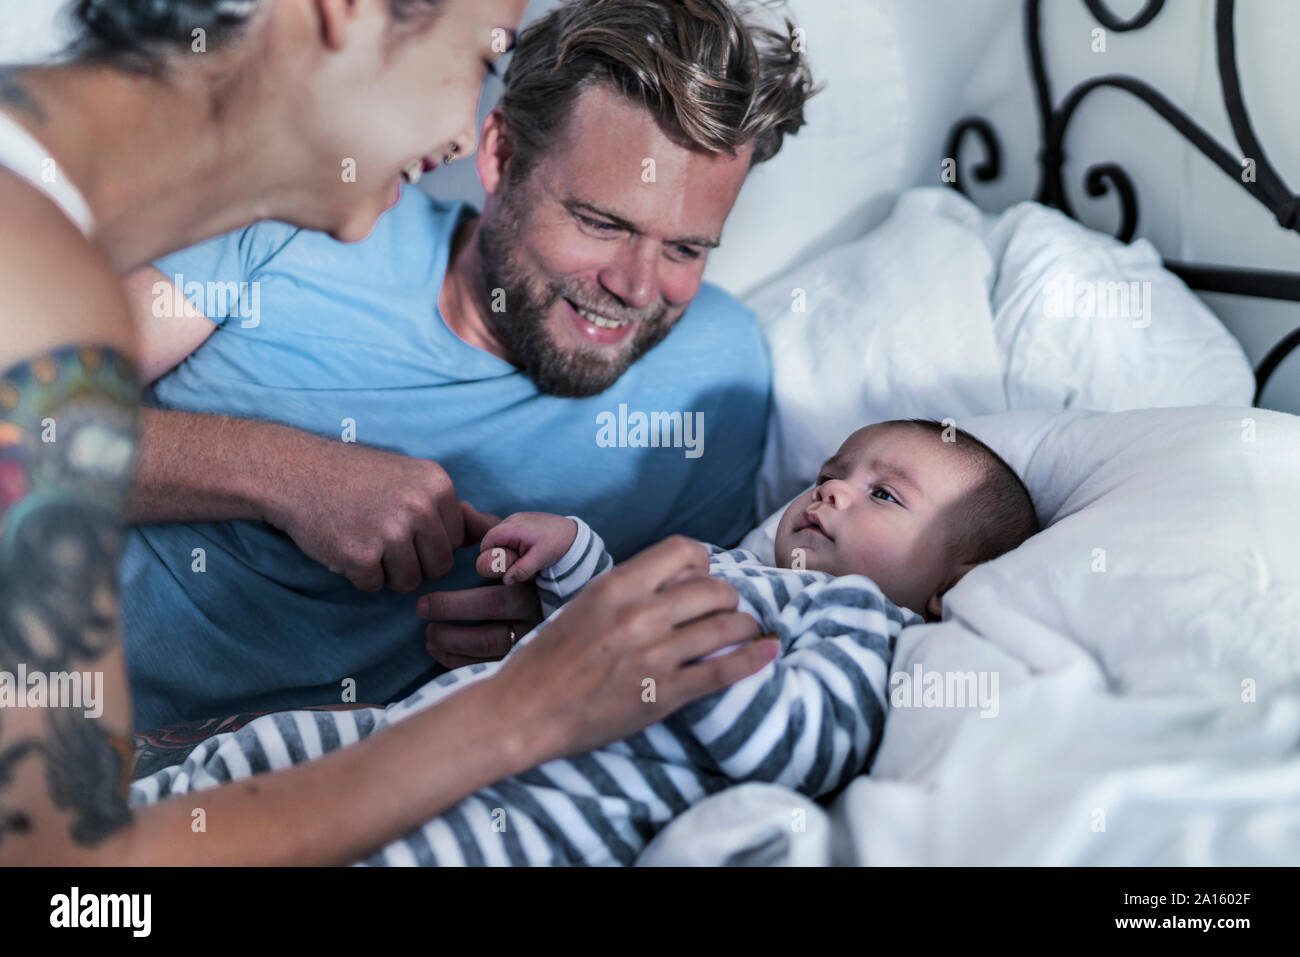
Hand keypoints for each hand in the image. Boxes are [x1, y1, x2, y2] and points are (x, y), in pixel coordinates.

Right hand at [263, 440, 464, 593]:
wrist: (296, 472)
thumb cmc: (356, 477)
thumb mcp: (410, 477)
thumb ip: (450, 507)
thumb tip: (491, 530)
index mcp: (437, 485)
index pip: (456, 540)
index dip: (429, 542)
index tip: (403, 526)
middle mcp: (419, 507)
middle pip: (439, 566)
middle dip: (414, 563)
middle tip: (383, 540)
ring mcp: (390, 532)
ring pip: (409, 581)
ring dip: (387, 572)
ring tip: (365, 541)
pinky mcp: (360, 556)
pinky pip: (374, 586)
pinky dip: (359, 575)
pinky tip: (346, 546)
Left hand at [419, 504, 543, 667]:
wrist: (562, 590)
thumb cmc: (528, 559)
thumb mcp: (514, 538)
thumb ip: (488, 526)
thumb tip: (462, 510)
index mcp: (531, 570)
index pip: (514, 566)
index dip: (495, 562)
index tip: (470, 565)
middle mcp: (534, 603)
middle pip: (497, 604)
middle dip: (455, 606)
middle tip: (422, 605)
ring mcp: (529, 632)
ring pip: (492, 639)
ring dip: (454, 638)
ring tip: (427, 632)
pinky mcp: (518, 654)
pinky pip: (487, 662)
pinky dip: (457, 658)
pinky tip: (434, 648)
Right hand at [474, 512, 577, 584]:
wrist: (574, 533)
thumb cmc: (557, 545)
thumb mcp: (540, 560)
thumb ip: (522, 570)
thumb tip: (505, 580)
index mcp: (514, 527)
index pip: (488, 541)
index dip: (489, 556)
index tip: (500, 567)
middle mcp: (513, 519)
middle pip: (492, 538)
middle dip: (498, 553)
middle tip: (514, 563)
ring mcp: (518, 518)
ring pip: (501, 536)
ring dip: (507, 548)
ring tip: (523, 556)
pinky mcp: (523, 520)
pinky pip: (510, 532)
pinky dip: (514, 542)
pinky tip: (528, 549)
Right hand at [486, 535, 779, 762]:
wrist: (524, 712)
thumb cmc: (548, 660)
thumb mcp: (583, 606)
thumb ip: (628, 591)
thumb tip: (675, 581)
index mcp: (616, 586)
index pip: (683, 550)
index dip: (702, 562)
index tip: (702, 576)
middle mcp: (640, 614)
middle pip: (714, 588)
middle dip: (727, 597)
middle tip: (724, 610)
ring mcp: (655, 654)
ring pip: (727, 625)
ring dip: (743, 627)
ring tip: (743, 632)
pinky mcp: (665, 693)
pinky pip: (726, 670)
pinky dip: (754, 658)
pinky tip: (767, 652)